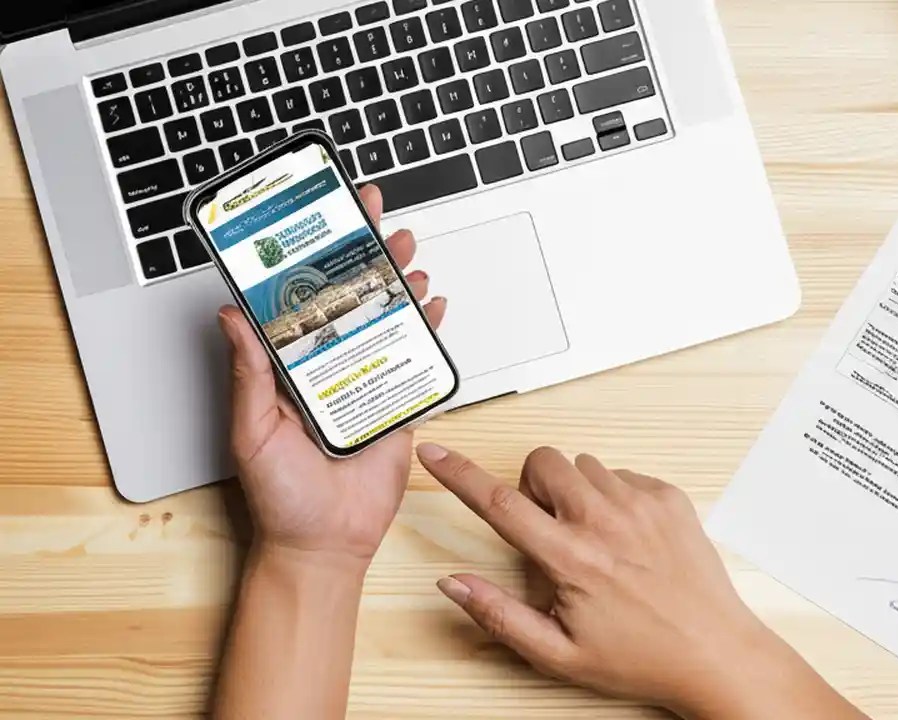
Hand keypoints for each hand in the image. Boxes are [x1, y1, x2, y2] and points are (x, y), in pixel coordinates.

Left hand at [218, 185, 445, 572]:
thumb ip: (250, 373)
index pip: (302, 297)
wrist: (325, 544)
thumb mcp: (252, 430)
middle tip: (376, 213)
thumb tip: (230, 317)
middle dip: (367, 251)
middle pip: (351, 296)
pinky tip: (434, 306)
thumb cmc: (279, 496)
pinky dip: (429, 330)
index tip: (321, 217)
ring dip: (400, 282)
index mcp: (289, 366)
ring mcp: (365, 381)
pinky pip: (417, 360)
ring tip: (409, 251)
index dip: (314, 255)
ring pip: (387, 319)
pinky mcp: (398, 404)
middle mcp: (328, 366)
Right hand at [417, 445, 865, 719]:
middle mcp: (605, 521)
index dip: (459, 474)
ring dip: (574, 490)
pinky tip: (625, 536)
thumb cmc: (640, 658)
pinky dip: (613, 494)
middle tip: (547, 528)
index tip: (435, 453)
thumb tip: (453, 584)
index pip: (499, 503)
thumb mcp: (558, 653)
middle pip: (543, 462)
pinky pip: (624, 473)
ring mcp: (642, 504)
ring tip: (591, 537)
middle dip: (532, 486)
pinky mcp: (669, 498)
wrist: (713, 652)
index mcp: (571, 558)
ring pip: (584, 465)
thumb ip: (499, 615)